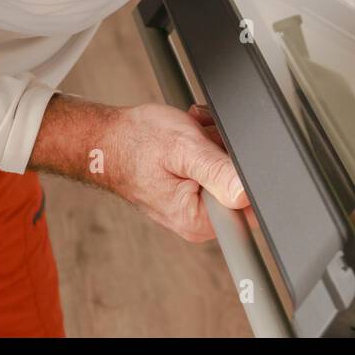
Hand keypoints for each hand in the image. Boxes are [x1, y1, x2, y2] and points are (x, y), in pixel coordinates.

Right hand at [105, 102, 248, 242]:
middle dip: (226, 152)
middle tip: (199, 139)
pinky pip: (215, 167)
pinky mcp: (193, 191)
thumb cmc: (134, 143)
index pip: (248, 205)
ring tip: (190, 135)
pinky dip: (207, 146)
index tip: (220, 153)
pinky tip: (190, 137)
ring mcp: (195, 205)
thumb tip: (247, 193)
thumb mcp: (183, 149)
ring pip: (229, 169)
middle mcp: (197, 219)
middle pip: (240, 183)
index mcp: (196, 219)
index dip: (244, 171)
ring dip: (215, 143)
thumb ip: (218, 171)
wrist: (106, 140)